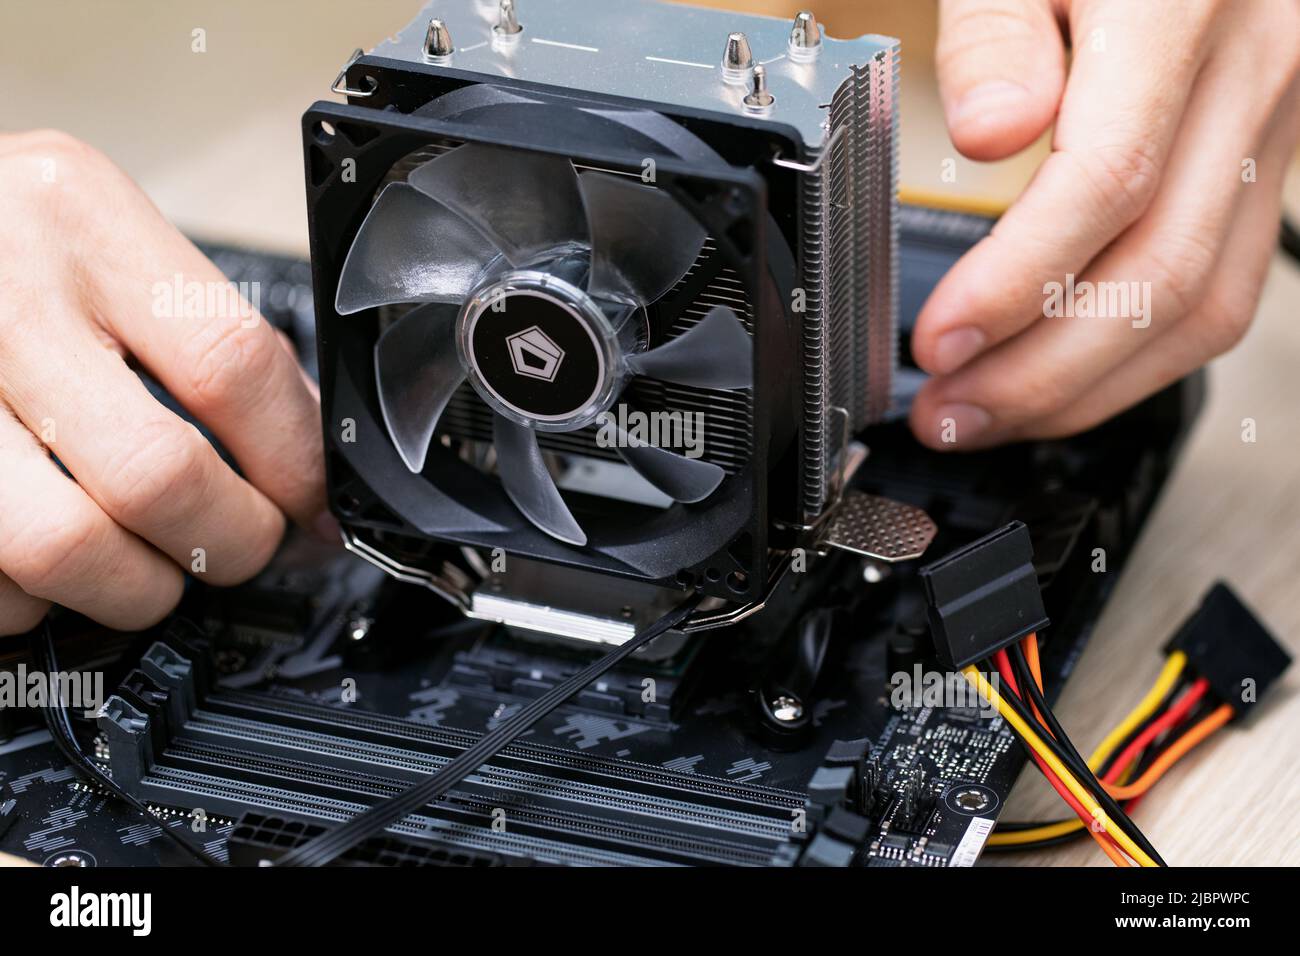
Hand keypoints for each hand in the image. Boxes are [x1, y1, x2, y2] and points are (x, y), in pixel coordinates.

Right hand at [0, 130, 326, 634]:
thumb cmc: (2, 235)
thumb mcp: (102, 236)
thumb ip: (200, 334)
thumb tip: (301, 457)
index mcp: (83, 222)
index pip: (234, 366)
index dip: (294, 462)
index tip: (313, 502)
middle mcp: (4, 299)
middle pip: (157, 475)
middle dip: (230, 541)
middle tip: (242, 545)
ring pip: (64, 547)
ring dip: (135, 587)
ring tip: (149, 568)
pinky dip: (36, 595)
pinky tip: (52, 557)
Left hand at [910, 0, 1299, 448]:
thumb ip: (995, 29)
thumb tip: (990, 129)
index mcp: (1183, 7)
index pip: (1108, 180)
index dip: (1016, 280)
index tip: (939, 337)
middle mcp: (1254, 72)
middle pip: (1161, 271)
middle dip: (1042, 370)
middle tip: (949, 410)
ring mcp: (1276, 125)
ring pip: (1204, 304)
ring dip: (1085, 386)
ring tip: (987, 415)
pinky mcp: (1268, 163)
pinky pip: (1219, 288)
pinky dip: (1134, 357)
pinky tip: (1061, 380)